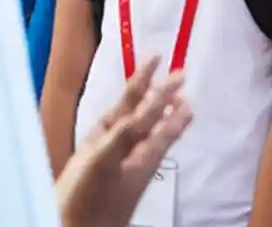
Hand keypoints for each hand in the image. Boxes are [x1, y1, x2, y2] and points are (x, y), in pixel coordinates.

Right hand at [56, 58, 192, 226]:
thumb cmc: (89, 199)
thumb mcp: (106, 161)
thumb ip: (125, 132)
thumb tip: (153, 103)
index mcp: (141, 154)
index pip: (160, 118)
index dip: (168, 96)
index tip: (182, 76)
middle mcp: (130, 153)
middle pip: (146, 116)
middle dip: (159, 93)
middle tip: (178, 72)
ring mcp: (112, 157)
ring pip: (128, 122)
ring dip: (141, 102)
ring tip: (153, 84)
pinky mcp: (94, 163)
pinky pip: (109, 135)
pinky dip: (115, 120)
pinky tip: (116, 114)